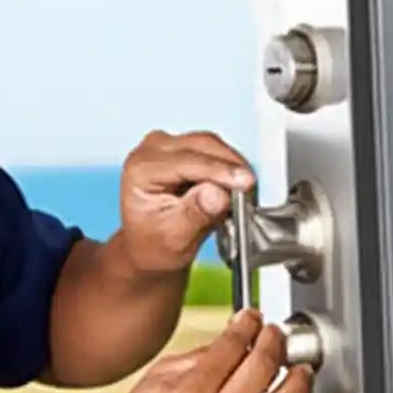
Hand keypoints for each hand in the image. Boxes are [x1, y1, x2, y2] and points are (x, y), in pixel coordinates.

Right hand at [95, 309, 312, 392]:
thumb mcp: (160, 376)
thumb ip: (201, 356)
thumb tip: (237, 339)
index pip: (232, 346)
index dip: (246, 325)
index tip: (251, 318)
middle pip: (263, 368)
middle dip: (273, 341)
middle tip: (274, 334)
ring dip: (298, 377)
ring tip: (298, 365)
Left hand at [120, 130, 254, 272]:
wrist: (149, 246)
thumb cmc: (154, 244)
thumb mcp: (174, 239)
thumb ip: (196, 214)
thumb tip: (218, 193)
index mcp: (140, 169)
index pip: (187, 162)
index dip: (220, 171)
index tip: (246, 183)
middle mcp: (150, 150)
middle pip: (202, 146)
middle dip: (231, 168)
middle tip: (251, 193)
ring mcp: (166, 145)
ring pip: (213, 146)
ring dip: (233, 167)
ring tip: (244, 195)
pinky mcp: (183, 148)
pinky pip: (214, 151)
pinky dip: (229, 168)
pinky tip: (235, 188)